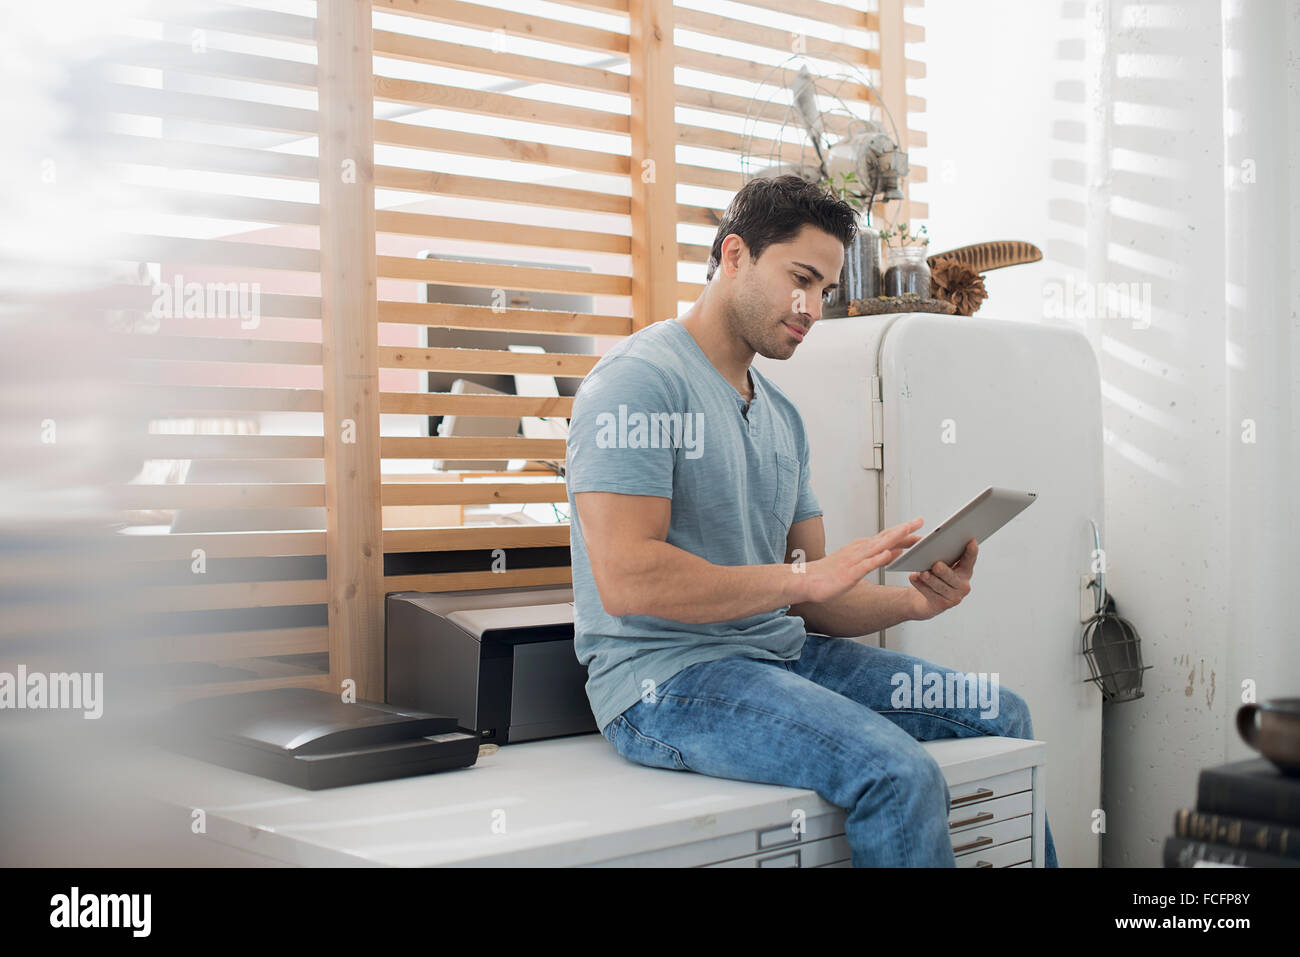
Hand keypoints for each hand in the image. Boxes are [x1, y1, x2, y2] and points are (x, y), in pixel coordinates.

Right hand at [800, 517, 923, 604]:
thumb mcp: (856, 564)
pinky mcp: (850, 573)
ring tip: (909, 530)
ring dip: (895, 537)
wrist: (805, 580)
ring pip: (878, 546)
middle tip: (921, 521)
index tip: (919, 528)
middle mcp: (859, 549)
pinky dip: (878, 558)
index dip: (904, 532)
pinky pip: (866, 565)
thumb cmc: (828, 574)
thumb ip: (876, 558)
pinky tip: (889, 554)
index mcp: (861, 547)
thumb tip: (894, 552)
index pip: (887, 537)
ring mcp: (854, 560)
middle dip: (905, 529)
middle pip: (886, 537)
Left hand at [907, 538, 977, 620]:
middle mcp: (963, 585)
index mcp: (965, 571)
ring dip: (930, 579)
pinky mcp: (942, 605)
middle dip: (944, 571)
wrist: (925, 599)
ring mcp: (954, 597)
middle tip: (936, 565)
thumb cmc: (934, 576)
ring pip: (940, 586)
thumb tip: (932, 545)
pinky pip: (930, 594)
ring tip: (922, 573)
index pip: (969, 560)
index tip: (971, 541)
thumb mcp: (940, 565)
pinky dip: (921, 585)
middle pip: (953, 576)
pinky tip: (914, 577)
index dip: (971, 552)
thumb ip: (942, 556)